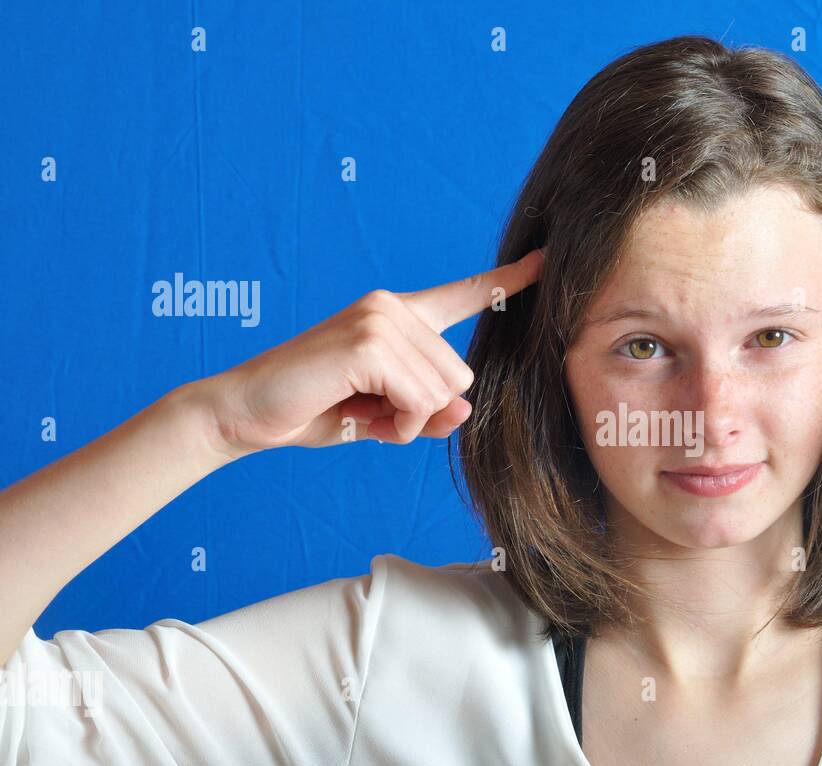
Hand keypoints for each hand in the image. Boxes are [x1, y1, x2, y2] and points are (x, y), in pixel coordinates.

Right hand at [197, 249, 544, 457]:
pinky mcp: (368, 342)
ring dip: (407, 419)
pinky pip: (419, 399)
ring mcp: (380, 319)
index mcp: (399, 316)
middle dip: (422, 410)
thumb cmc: (315, 408)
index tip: (546, 259)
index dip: (508, 281)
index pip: (462, 294)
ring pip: (443, 391)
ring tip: (360, 408)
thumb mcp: (386, 415)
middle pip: (460, 376)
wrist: (248, 413)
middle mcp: (392, 306)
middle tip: (370, 408)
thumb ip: (430, 410)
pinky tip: (359, 412)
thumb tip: (464, 410)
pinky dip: (397, 422)